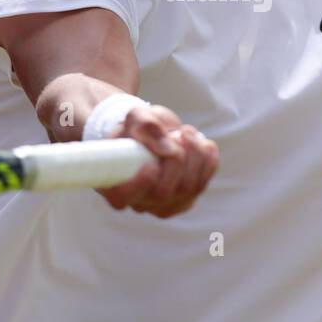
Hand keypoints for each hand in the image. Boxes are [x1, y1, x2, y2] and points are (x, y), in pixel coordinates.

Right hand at [96, 105, 218, 217]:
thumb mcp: (137, 117)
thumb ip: (146, 126)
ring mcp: (164, 204)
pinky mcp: (186, 199)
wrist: (154, 133)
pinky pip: (203, 183)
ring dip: (194, 156)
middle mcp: (138, 201)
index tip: (151, 164)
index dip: (138, 184)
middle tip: (176, 134)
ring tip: (186, 132)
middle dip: (175, 160)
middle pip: (162, 194)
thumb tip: (167, 148)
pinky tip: (199, 143)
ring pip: (188, 190)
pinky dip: (207, 160)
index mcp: (114, 183)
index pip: (122, 197)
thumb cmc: (138, 128)